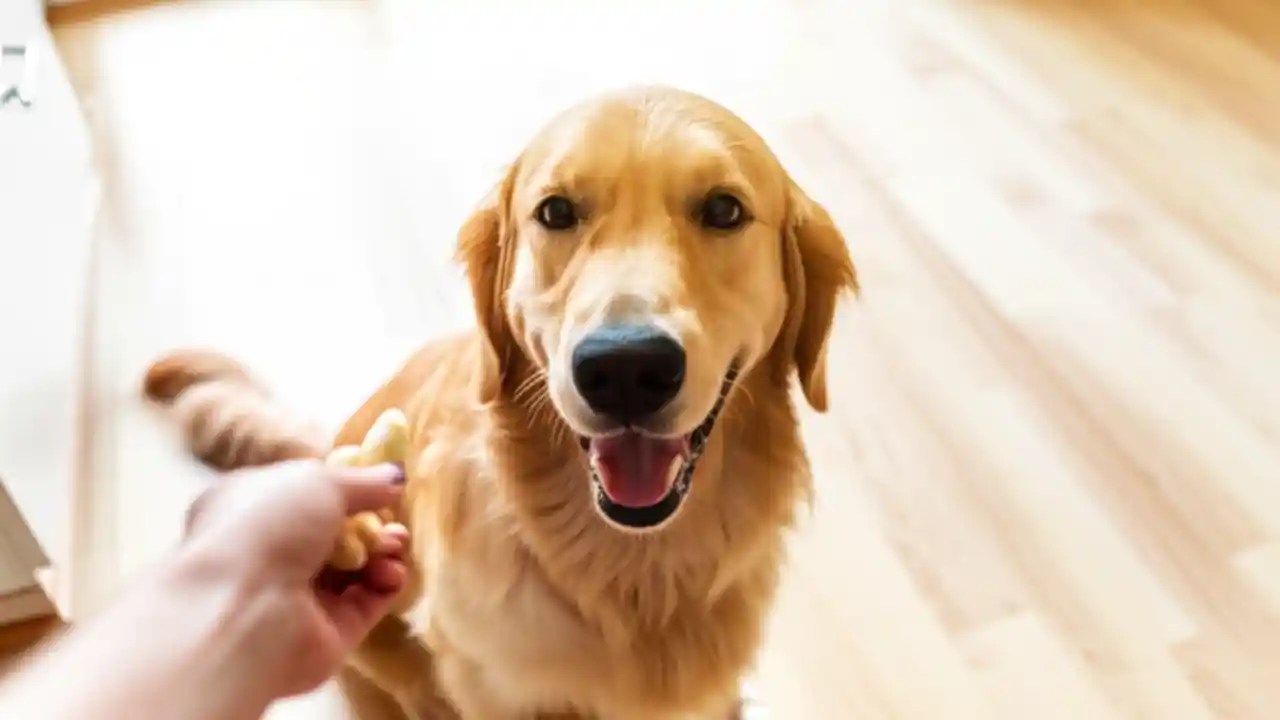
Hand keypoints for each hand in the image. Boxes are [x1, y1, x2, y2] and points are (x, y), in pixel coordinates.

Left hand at [179, 459, 408, 699]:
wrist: (245, 612)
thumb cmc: (268, 527)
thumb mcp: (318, 481)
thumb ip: (362, 480)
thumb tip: (394, 478)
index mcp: (248, 505)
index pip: (303, 492)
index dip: (342, 487)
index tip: (377, 484)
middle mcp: (269, 550)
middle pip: (335, 531)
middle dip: (371, 521)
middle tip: (392, 520)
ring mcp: (297, 594)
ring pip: (355, 566)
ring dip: (383, 551)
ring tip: (394, 546)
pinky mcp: (326, 632)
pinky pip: (366, 601)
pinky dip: (385, 584)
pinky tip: (392, 573)